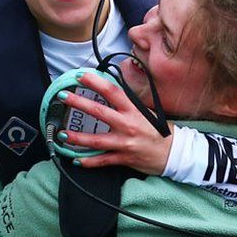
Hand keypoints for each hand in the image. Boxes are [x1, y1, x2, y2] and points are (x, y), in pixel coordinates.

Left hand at [57, 71, 174, 175]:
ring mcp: (124, 143)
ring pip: (96, 140)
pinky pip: (102, 160)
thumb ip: (128, 104)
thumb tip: (110, 92)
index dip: (96, 82)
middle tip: (63, 96)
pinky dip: (88, 161)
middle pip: (99, 112)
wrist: (174, 153)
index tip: (81, 75)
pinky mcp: (124, 158)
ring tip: (63, 133)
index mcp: (133, 110)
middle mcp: (127, 125)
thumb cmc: (159, 131)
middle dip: (78, 103)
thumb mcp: (146, 112)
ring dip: (77, 137)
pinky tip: (75, 159)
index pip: (112, 92)